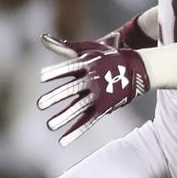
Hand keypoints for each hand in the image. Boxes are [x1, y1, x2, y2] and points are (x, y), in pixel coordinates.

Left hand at [36, 36, 150, 145]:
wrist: (136, 68)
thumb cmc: (106, 56)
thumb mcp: (87, 49)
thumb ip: (64, 47)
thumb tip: (43, 38)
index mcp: (88, 64)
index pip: (70, 67)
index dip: (56, 72)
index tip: (42, 77)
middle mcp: (93, 80)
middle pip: (73, 88)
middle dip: (57, 96)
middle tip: (40, 104)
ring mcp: (99, 95)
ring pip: (79, 107)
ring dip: (65, 117)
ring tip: (49, 126)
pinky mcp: (103, 108)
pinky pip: (87, 121)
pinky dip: (76, 131)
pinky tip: (62, 140)